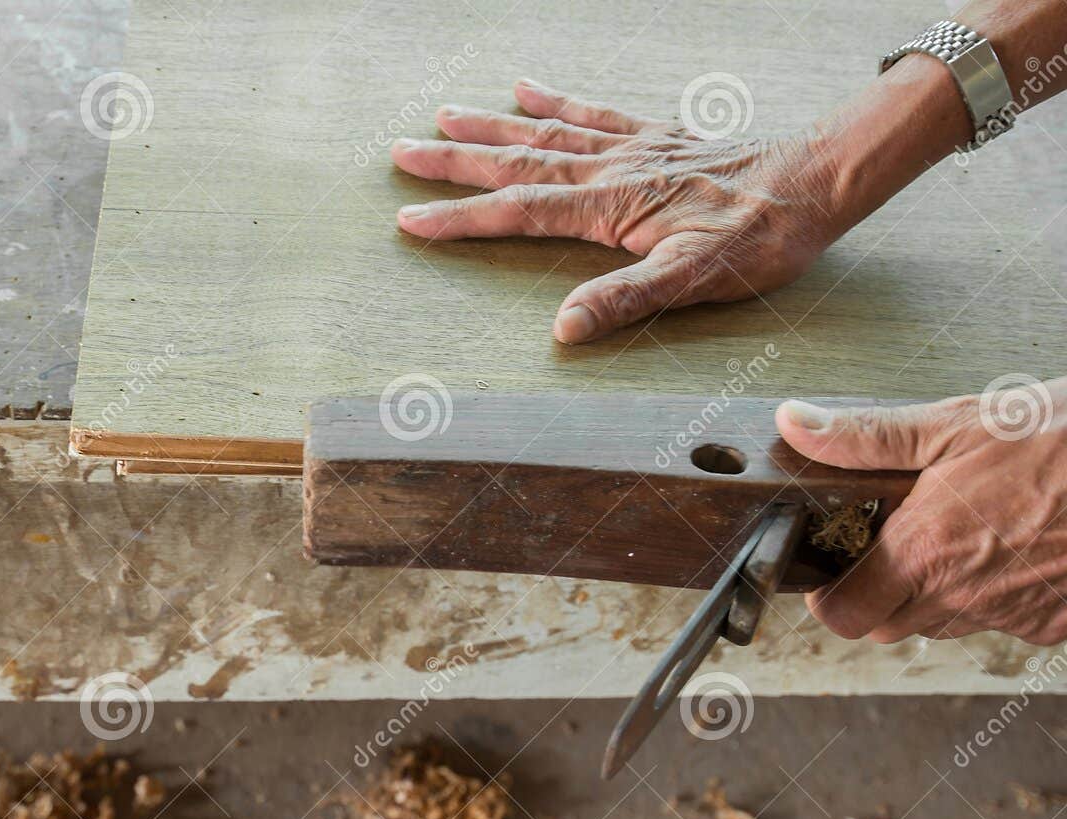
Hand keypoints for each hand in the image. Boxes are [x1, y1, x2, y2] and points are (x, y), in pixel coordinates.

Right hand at [390, 79, 850, 343]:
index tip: (410, 222)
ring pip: (544, 135)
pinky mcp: (655, 138)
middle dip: (455, 162)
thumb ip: (625, 301)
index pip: (519, 212)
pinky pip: (591, 114)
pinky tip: (526, 88)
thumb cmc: (761, 236)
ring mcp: (631, 149)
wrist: (818, 181)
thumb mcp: (695, 279)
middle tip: (400, 153)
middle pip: (516, 162)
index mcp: (610, 207)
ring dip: (490, 127)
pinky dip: (553, 102)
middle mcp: (611, 170)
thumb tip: (562, 329)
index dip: (461, 220)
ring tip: (443, 117)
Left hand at [776, 380, 1066, 644]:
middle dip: (878, 591)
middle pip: (887, 625)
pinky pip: (1002, 622)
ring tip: (962, 531)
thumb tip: (795, 425)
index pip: (843, 615)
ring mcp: (1013, 615)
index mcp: (926, 551)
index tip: (833, 568)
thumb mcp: (954, 424)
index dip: (829, 595)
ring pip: (944, 624)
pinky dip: (995, 594)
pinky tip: (1012, 547)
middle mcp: (964, 595)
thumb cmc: (1064, 438)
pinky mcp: (1053, 624)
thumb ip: (866, 437)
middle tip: (894, 539)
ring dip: (938, 590)